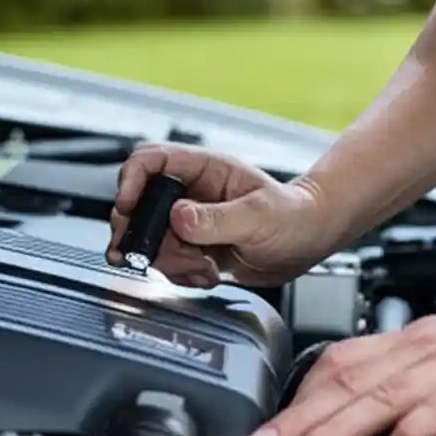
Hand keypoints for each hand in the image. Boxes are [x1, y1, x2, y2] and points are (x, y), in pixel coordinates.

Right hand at [108, 144, 334, 287]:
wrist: (307, 241)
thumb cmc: (294, 216)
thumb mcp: (259, 217)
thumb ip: (218, 219)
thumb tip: (179, 219)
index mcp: (204, 169)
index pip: (150, 161)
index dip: (131, 181)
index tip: (128, 208)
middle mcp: (190, 193)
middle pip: (138, 205)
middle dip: (140, 234)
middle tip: (151, 255)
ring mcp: (189, 221)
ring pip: (150, 240)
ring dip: (167, 261)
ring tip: (201, 268)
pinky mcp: (192, 247)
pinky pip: (167, 262)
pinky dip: (181, 274)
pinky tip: (207, 274)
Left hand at [244, 309, 435, 435]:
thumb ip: (409, 376)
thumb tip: (365, 408)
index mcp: (416, 339)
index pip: (342, 361)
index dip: (301, 396)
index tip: (272, 428)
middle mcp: (427, 347)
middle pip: (349, 382)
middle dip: (300, 419)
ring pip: (380, 396)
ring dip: (334, 428)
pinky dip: (410, 433)